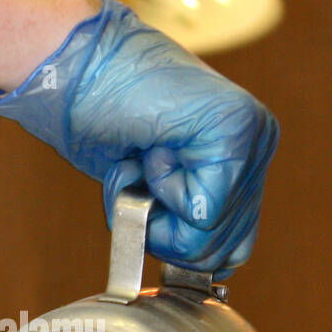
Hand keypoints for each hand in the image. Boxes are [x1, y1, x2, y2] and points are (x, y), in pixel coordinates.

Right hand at [0, 0, 278, 277]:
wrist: (74, 66)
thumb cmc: (100, 117)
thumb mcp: (153, 183)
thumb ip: (191, 217)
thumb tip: (216, 265)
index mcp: (245, 152)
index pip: (234, 245)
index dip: (177, 242)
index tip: (146, 193)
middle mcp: (258, 141)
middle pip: (223, 250)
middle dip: (164, 231)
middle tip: (139, 175)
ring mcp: (252, 134)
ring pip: (210, 236)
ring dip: (156, 208)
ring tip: (141, 158)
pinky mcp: (235, 132)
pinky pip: (201, 210)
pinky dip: (159, 189)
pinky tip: (150, 148)